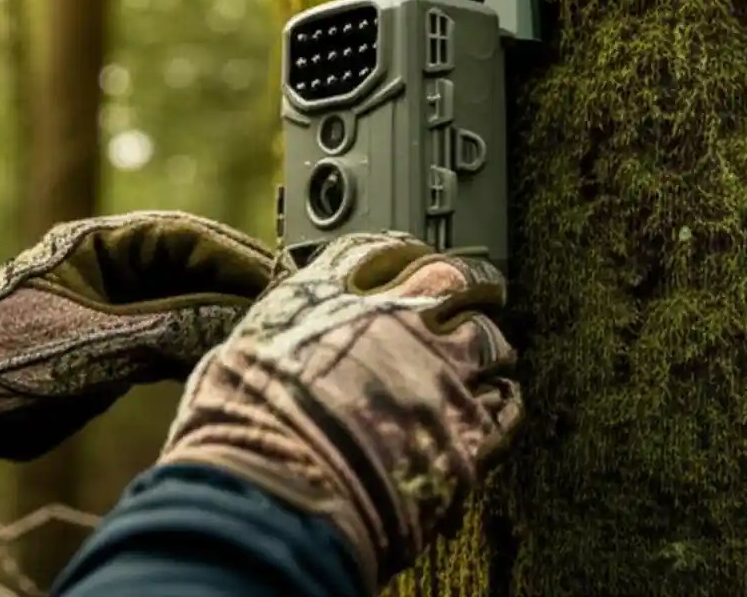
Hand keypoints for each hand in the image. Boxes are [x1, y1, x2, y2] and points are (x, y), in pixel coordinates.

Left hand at [0, 211, 275, 478]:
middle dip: (236, 284)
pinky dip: (200, 344)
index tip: (273, 279)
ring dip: (222, 316)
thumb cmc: (2, 361)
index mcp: (99, 245)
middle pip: (191, 267)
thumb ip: (168, 327)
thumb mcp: (94, 343)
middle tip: (282, 304)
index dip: (233, 258)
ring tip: (264, 330)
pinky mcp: (114, 345)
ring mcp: (114, 307)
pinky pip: (171, 336)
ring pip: (185, 303)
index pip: (184, 239)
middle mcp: (111, 268)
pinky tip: (228, 354)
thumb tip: (235, 317)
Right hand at [156, 231, 522, 592]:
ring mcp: (440, 372)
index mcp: (332, 295)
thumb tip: (276, 345)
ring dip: (486, 346)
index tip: (405, 263)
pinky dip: (503, 402)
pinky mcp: (471, 431)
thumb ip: (274, 337)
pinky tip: (497, 404)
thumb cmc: (241, 433)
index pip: (376, 250)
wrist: (277, 495)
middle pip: (451, 277)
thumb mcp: (239, 357)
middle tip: (469, 293)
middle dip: (463, 284)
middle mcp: (394, 319)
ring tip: (482, 358)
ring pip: (489, 338)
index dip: (395, 256)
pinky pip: (507, 405)